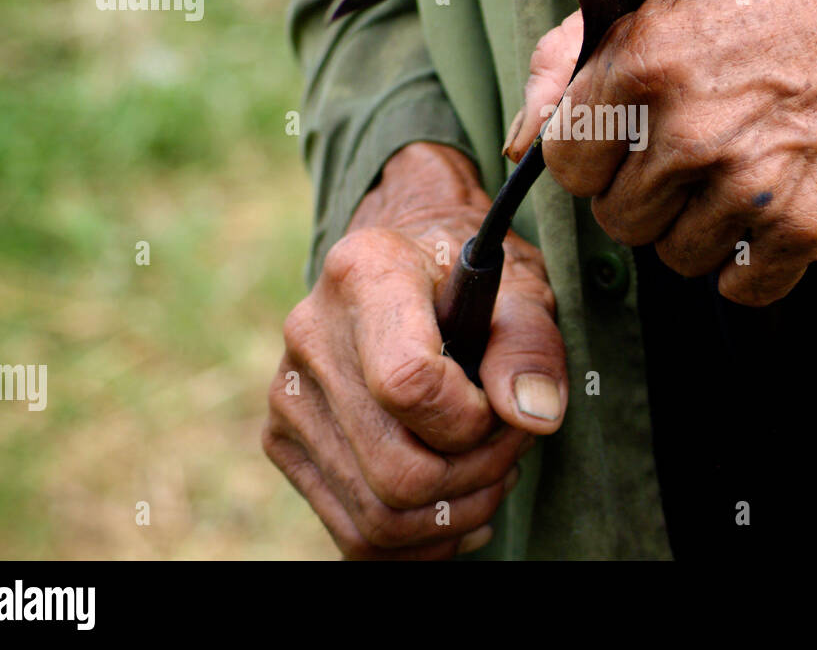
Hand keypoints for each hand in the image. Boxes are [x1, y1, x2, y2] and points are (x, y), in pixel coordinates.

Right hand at [263, 143, 566, 558]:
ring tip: (493, 472)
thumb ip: (530, 347)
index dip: (472, 418)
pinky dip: (421, 542)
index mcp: (365, 274)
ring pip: (379, 517)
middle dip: (478, 475)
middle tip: (513, 444)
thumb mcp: (520, 291)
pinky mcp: (284, 443)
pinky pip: (355, 535)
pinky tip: (460, 508)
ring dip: (457, 514)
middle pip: (398, 470)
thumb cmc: (472, 284)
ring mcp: (290, 395)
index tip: (497, 401)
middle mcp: (311, 333)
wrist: (409, 274)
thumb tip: (532, 416)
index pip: (409, 383)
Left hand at [504, 0, 816, 306]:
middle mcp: (690, 132)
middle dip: (643, 191)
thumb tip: (518, 141)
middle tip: (689, 150)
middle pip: (617, 220)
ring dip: (696, 227)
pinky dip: (748, 263)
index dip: (591, 152)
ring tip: (736, 172)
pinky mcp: (810, 224)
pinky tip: (766, 210)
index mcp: (642, 64)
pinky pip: (742, 289)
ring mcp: (751, 185)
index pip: (565, 164)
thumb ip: (570, 58)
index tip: (626, 136)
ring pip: (676, 258)